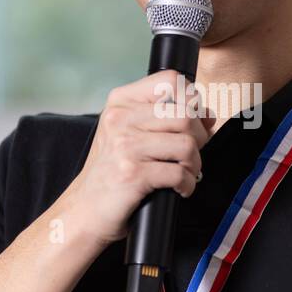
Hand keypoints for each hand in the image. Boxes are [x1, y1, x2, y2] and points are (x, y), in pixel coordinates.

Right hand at [63, 69, 214, 245]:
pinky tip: (178, 189)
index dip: (192, 100)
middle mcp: (120, 119)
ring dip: (195, 164)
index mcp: (121, 102)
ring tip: (185, 173)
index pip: (171, 81)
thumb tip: (207, 114)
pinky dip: (187, 185)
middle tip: (190, 155)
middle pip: (186, 115)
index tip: (192, 121)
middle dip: (199, 138)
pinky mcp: (133, 174)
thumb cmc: (111, 172)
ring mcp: (125, 146)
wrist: (85, 210)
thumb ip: (166, 118)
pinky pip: (179, 173)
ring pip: (187, 144)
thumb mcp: (130, 134)